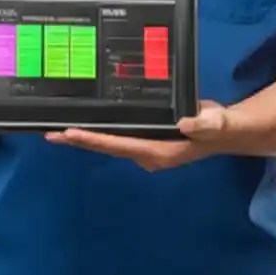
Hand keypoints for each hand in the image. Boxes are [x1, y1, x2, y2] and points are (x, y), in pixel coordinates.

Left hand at [45, 101, 234, 171]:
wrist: (226, 132)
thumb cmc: (222, 127)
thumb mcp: (218, 123)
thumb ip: (207, 122)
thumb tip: (187, 123)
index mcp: (159, 152)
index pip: (120, 145)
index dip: (94, 139)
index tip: (70, 133)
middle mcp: (147, 153)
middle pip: (107, 146)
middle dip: (79, 140)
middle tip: (49, 134)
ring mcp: (145, 147)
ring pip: (109, 142)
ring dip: (85, 136)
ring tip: (57, 129)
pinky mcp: (145, 138)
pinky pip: (117, 135)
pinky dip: (99, 129)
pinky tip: (83, 121)